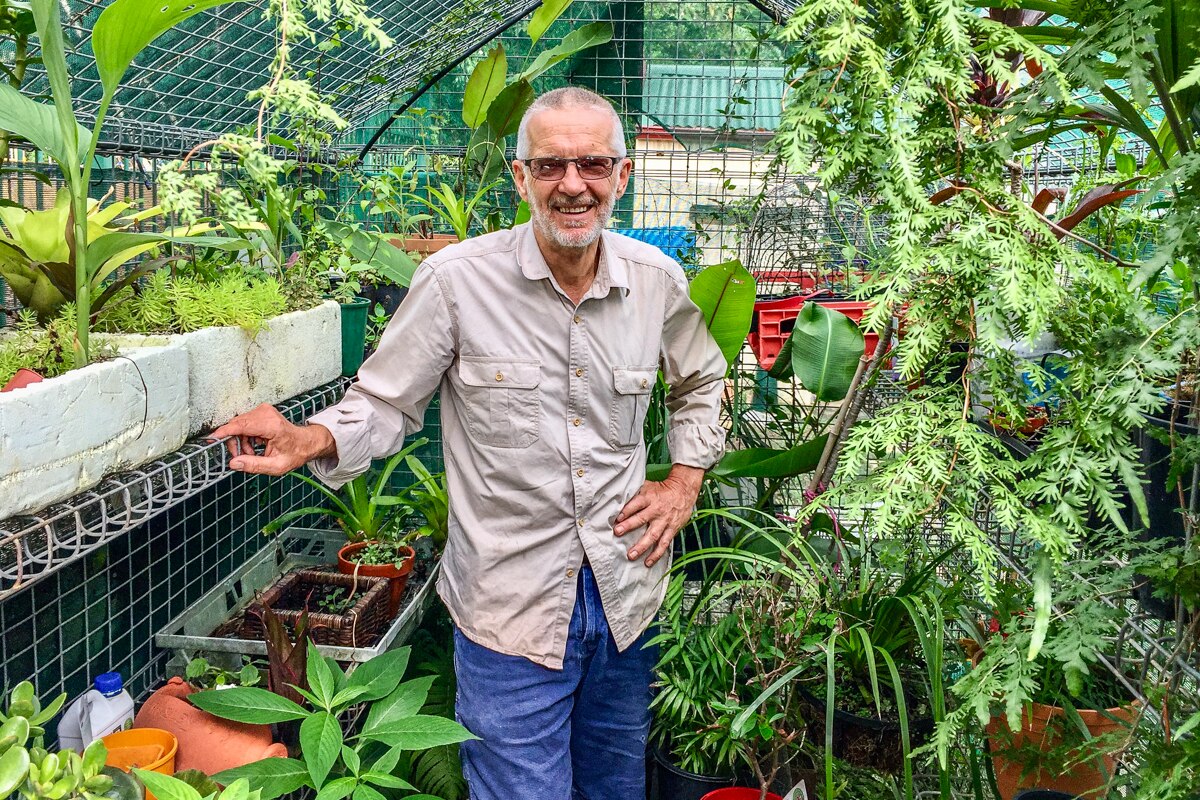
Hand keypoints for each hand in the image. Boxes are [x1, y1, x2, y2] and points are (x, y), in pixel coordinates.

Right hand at [209, 403, 335, 475]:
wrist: (306, 442)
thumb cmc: (295, 452)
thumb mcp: (277, 466)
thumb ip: (254, 465)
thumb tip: (234, 463)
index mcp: (272, 426)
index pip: (241, 425)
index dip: (224, 432)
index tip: (211, 439)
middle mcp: (266, 414)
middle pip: (237, 426)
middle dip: (234, 443)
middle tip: (241, 457)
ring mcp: (263, 410)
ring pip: (238, 425)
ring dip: (240, 441)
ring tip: (252, 453)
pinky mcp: (261, 411)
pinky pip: (243, 424)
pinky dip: (245, 436)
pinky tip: (255, 445)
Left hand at [614, 465, 704, 566]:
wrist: (684, 491)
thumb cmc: (662, 490)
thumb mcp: (648, 487)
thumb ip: (635, 494)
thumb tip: (619, 501)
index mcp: (649, 497)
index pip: (636, 504)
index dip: (626, 510)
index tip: (617, 518)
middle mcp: (657, 510)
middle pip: (642, 519)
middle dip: (629, 526)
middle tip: (618, 532)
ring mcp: (665, 521)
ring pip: (653, 535)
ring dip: (642, 546)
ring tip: (632, 555)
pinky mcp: (672, 529)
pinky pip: (664, 543)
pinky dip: (656, 554)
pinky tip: (648, 562)